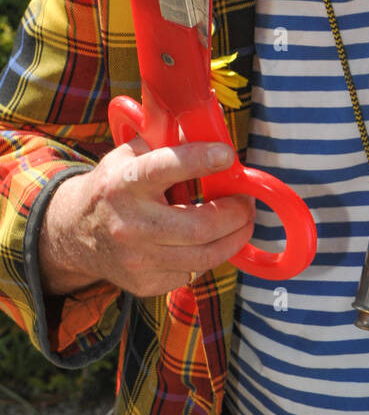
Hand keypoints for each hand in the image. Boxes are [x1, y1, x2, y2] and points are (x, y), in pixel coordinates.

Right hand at [38, 138, 255, 296]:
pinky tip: (211, 241)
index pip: (164, 167)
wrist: (74, 232)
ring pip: (204, 255)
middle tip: (247, 202)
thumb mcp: (131, 155)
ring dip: (234, 238)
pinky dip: (210, 255)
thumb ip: (167, 142)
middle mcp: (129, 223)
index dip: (198, 160)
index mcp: (125, 182)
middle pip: (199, 225)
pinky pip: (192, 271)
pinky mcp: (145, 283)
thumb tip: (212, 131)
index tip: (227, 155)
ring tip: (242, 222)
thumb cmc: (115, 186)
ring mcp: (136, 258)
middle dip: (235, 214)